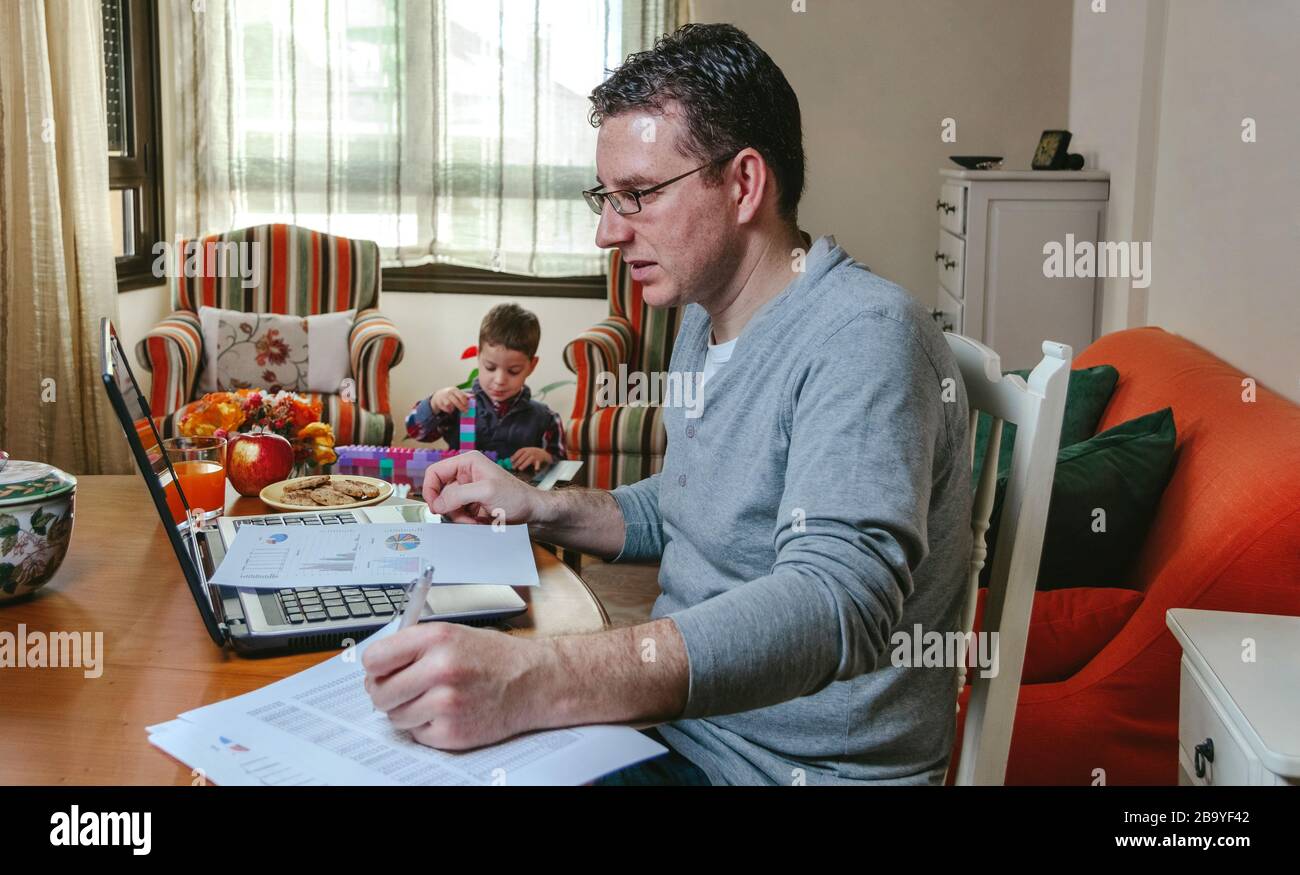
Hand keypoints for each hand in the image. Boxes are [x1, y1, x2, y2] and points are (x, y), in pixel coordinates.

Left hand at [363, 622, 556, 749]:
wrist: (533, 682)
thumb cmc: (494, 657)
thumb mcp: (454, 634)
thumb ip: (414, 647)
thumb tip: (374, 669)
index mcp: (437, 638)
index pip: (375, 658)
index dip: (376, 666)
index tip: (381, 670)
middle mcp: (440, 669)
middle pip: (379, 692)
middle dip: (386, 692)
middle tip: (403, 688)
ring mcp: (446, 703)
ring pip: (395, 716)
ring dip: (407, 710)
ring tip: (433, 698)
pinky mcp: (452, 731)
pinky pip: (415, 733)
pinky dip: (425, 726)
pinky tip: (446, 712)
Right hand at [422, 450, 541, 524]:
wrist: (534, 513)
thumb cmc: (517, 497)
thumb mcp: (486, 492)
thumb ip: (458, 495)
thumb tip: (436, 503)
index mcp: (468, 462)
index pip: (434, 472)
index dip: (430, 490)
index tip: (434, 507)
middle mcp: (466, 474)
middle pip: (441, 493)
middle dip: (451, 508)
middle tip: (464, 517)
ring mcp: (469, 490)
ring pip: (449, 507)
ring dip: (460, 518)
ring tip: (477, 521)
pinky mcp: (473, 504)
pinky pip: (458, 515)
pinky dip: (466, 522)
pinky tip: (480, 522)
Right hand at [431, 387, 469, 413]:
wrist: (438, 396)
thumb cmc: (450, 394)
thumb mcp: (457, 393)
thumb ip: (465, 395)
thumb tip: (473, 396)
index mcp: (454, 390)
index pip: (461, 396)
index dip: (465, 402)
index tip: (468, 406)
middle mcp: (448, 393)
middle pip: (456, 401)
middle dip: (462, 407)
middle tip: (466, 411)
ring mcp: (443, 397)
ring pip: (450, 404)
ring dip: (453, 408)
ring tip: (454, 409)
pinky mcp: (439, 403)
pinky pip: (446, 408)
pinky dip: (449, 410)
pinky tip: (450, 410)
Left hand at [510, 447, 552, 472]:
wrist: (543, 453)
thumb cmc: (531, 453)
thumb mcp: (525, 451)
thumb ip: (518, 455)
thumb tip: (509, 460)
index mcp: (526, 449)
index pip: (519, 452)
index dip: (515, 456)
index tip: (510, 461)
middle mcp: (530, 452)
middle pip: (523, 456)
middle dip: (518, 462)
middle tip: (513, 467)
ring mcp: (535, 456)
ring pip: (529, 460)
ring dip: (524, 464)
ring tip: (520, 468)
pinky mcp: (539, 461)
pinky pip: (538, 464)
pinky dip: (537, 466)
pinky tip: (535, 469)